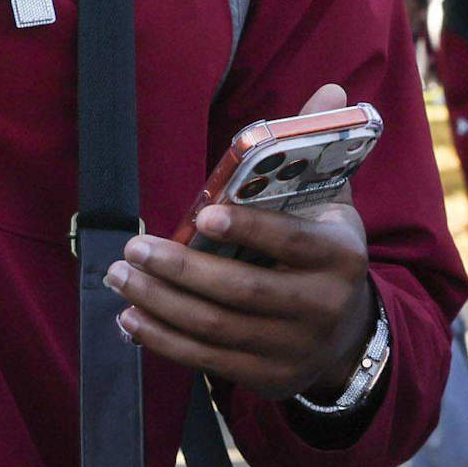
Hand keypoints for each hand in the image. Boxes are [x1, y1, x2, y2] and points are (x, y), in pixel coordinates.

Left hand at [107, 83, 377, 398]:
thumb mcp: (331, 201)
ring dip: (160, 304)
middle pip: (242, 292)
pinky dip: (164, 341)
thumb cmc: (323, 251)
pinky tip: (131, 318)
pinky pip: (207, 361)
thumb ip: (317, 147)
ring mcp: (293, 348)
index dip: (249, 229)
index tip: (201, 213)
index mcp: (340, 257)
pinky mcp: (268, 378)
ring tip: (121, 277)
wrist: (346, 335)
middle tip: (134, 247)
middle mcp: (321, 307)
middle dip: (182, 270)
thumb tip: (328, 89)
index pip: (292, 243)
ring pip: (217, 329)